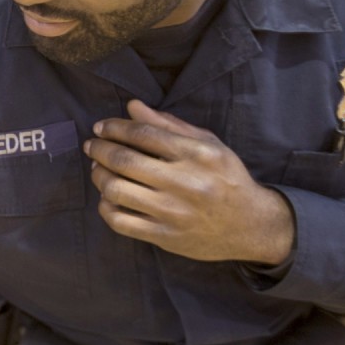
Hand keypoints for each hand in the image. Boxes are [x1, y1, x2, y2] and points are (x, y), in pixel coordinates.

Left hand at [83, 100, 294, 264]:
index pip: (143, 134)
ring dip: (99, 176)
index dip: (114, 128)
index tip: (100, 127)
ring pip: (116, 190)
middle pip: (124, 161)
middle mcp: (185, 183)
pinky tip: (108, 197)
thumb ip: (168, 124)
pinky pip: (120, 221)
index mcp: (197, 154)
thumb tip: (131, 106)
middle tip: (91, 145)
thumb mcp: (207, 143)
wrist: (252, 225)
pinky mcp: (165, 237)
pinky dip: (106, 206)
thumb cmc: (226, 178)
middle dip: (99, 149)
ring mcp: (173, 213)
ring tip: (98, 169)